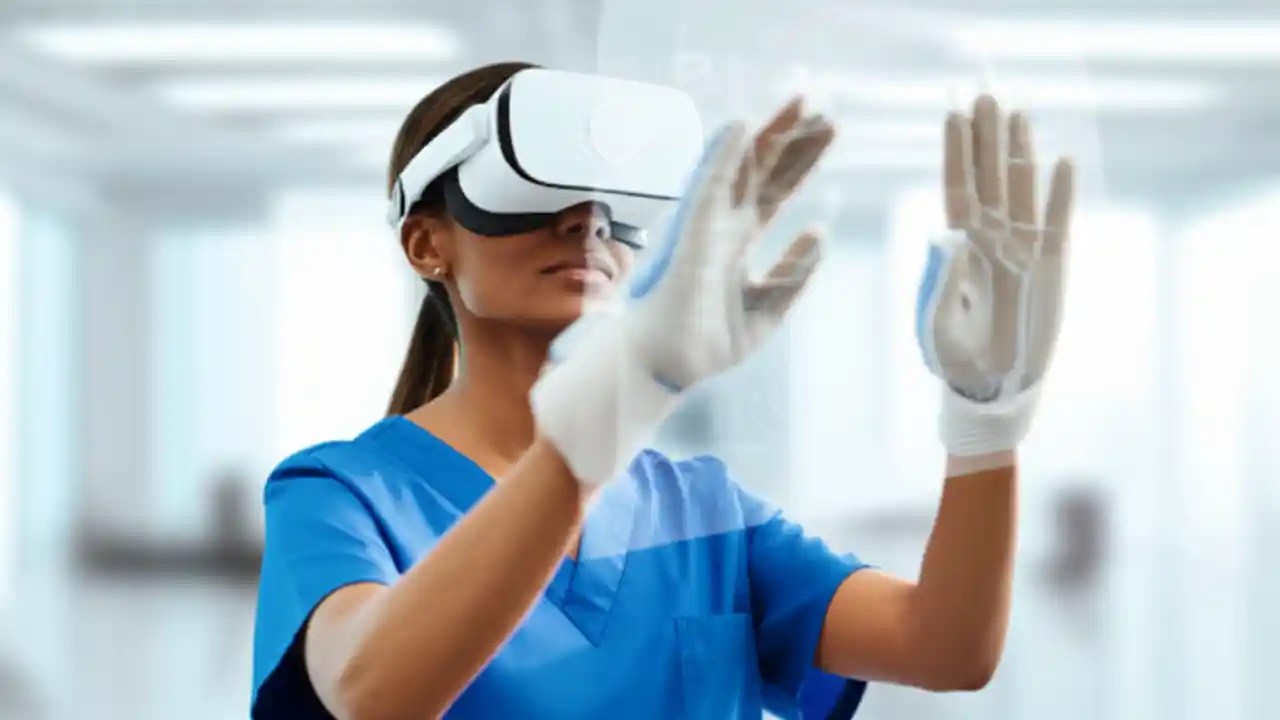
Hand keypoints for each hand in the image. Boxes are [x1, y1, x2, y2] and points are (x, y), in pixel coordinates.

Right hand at [533, 99, 834, 484]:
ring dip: (771, 137)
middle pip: (765, 172)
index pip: (775, 190)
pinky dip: (722, 158)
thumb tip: (820, 233)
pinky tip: (740, 127)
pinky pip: (707, 188)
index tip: (827, 128)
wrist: (667, 365)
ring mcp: (709, 227)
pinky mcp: (691, 234)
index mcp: (738, 242)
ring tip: (802, 102)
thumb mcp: (767, 308)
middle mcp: (725, 228)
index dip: (800, 160)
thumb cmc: (706, 342)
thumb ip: (793, 272)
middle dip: (794, 140)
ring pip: (744, 171)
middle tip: (824, 106)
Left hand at [915, 95, 1075, 458]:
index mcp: (959, 253)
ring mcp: (1023, 252)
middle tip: (986, 96)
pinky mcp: (1051, 269)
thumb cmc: (956, 363)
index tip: (953, 117)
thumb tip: (950, 239)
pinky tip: (1062, 162)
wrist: (993, 389)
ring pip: (1022, 193)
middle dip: (987, 140)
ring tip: (1019, 116)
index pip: (957, 192)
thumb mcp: (938, 329)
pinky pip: (1058, 224)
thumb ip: (941, 286)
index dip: (956, 155)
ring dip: (1020, 155)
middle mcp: (991, 244)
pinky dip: (1060, 195)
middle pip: (989, 181)